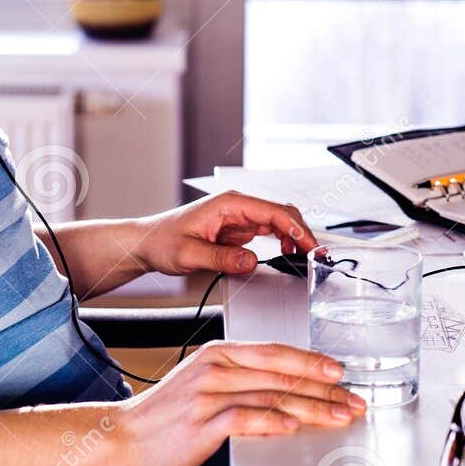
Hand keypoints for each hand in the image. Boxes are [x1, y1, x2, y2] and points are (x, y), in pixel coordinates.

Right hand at [111, 341, 365, 465]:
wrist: (122, 436)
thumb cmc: (163, 415)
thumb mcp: (202, 383)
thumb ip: (240, 382)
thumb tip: (284, 394)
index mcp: (218, 353)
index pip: (275, 352)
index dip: (312, 361)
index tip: (340, 371)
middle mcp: (215, 368)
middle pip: (281, 374)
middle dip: (324, 388)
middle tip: (353, 399)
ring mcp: (208, 395)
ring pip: (271, 396)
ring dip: (312, 408)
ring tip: (339, 416)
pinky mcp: (201, 423)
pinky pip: (244, 418)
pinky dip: (272, 422)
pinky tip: (293, 427)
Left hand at [132, 190, 315, 277]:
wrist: (148, 242)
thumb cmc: (163, 241)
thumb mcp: (189, 255)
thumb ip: (222, 258)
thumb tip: (252, 261)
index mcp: (229, 204)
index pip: (272, 212)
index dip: (296, 228)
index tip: (309, 246)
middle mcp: (237, 206)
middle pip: (281, 213)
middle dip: (301, 232)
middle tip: (316, 255)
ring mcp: (239, 217)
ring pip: (278, 221)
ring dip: (294, 237)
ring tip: (305, 257)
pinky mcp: (238, 229)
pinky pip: (268, 231)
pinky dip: (282, 241)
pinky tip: (287, 254)